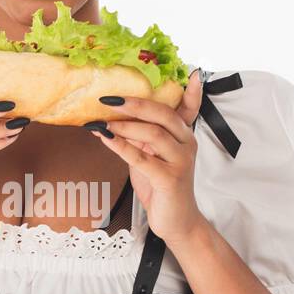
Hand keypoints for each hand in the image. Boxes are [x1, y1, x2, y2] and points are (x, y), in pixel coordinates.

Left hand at [88, 68, 206, 245]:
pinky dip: (120, 146)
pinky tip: (105, 138)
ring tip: (101, 121)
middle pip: (164, 114)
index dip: (191, 90)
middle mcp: (186, 144)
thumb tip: (113, 118)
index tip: (192, 71)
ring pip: (153, 133)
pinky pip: (142, 158)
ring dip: (124, 125)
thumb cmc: (162, 187)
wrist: (177, 222)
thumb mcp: (152, 156)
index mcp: (184, 135)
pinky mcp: (169, 179)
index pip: (190, 107)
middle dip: (135, 103)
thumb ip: (141, 136)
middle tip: (109, 98)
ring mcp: (180, 161)